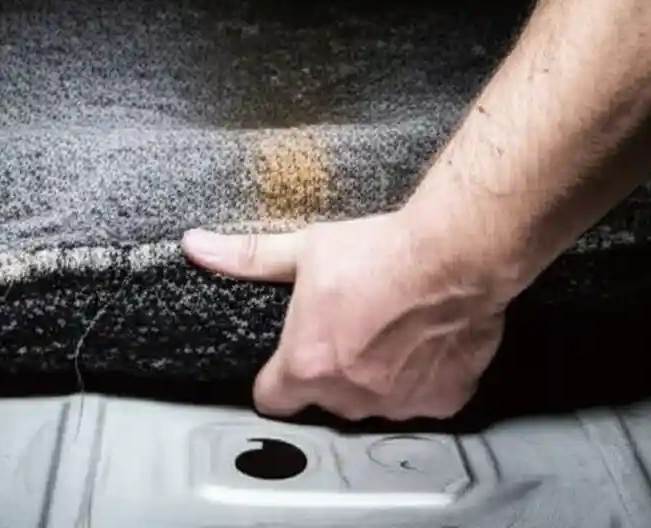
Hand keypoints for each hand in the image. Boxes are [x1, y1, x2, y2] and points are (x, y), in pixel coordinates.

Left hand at [182, 212, 508, 420]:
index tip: (287, 360)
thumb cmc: (380, 253)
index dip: (276, 379)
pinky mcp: (441, 401)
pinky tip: (424, 343)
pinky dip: (422, 380)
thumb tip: (196, 246)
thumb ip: (247, 257)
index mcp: (306, 366)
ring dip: (376, 378)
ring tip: (388, 332)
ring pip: (374, 402)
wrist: (453, 255)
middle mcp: (348, 396)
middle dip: (331, 372)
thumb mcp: (305, 249)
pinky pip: (421, 400)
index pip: (271, 399)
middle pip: (325, 399)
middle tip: (347, 329)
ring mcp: (396, 404)